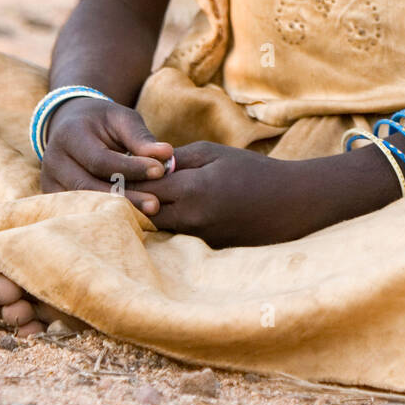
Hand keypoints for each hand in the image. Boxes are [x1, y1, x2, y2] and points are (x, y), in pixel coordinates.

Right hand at [41, 97, 173, 216]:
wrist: (71, 124)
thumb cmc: (102, 122)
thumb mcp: (122, 119)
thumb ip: (141, 137)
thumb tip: (166, 155)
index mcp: (69, 135)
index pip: (100, 159)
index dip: (130, 168)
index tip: (160, 171)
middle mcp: (53, 160)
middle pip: (89, 186)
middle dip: (125, 197)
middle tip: (156, 204)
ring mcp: (49, 181)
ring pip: (83, 203)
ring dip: (116, 210)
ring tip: (146, 214)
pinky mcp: (53, 197)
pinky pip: (78, 211)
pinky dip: (103, 215)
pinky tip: (128, 219)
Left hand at [127, 141, 314, 247]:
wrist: (290, 204)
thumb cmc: (252, 171)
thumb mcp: (214, 153)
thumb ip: (178, 159)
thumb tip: (149, 166)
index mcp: (193, 189)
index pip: (145, 186)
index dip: (128, 178)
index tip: (115, 170)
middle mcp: (192, 219)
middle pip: (145, 213)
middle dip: (131, 199)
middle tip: (119, 186)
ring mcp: (199, 239)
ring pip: (158, 227)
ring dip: (148, 214)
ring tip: (138, 197)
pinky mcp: (206, 250)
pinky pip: (177, 236)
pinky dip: (168, 224)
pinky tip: (166, 212)